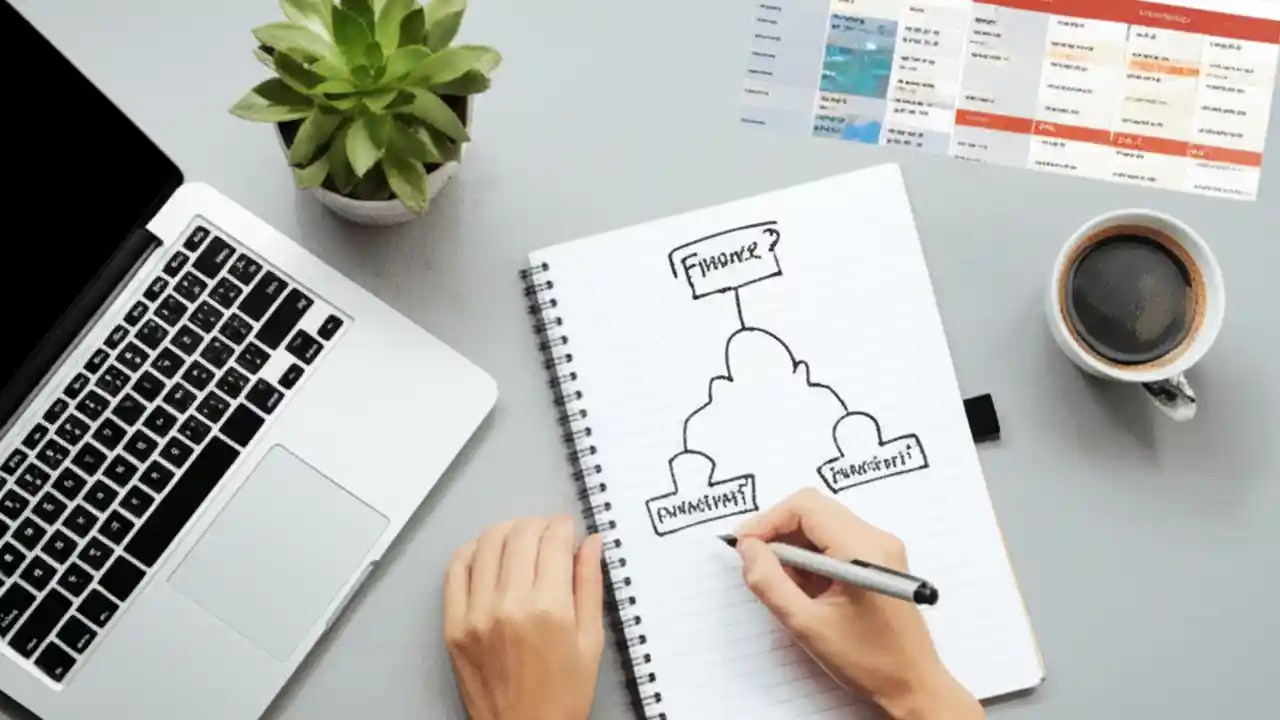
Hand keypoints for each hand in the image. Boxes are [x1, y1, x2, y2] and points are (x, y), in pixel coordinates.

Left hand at [444, 516, 604, 719]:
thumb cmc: (564, 693)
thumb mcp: (591, 640)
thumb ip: (590, 584)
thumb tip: (591, 542)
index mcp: (549, 608)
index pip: (553, 540)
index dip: (563, 526)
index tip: (567, 529)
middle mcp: (509, 605)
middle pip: (520, 535)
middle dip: (538, 524)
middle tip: (547, 533)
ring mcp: (476, 614)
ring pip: (486, 544)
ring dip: (507, 532)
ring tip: (520, 541)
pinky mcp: (454, 625)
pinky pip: (456, 570)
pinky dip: (472, 552)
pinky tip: (488, 556)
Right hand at [734, 489, 982, 719]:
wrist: (913, 684)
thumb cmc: (868, 661)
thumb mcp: (807, 626)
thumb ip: (770, 583)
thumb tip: (748, 548)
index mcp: (863, 550)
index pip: (806, 507)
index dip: (768, 520)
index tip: (744, 545)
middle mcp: (877, 539)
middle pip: (814, 510)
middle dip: (778, 531)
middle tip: (756, 563)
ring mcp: (881, 547)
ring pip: (822, 523)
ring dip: (794, 546)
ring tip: (785, 584)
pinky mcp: (879, 558)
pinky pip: (835, 540)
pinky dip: (811, 556)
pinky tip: (806, 588)